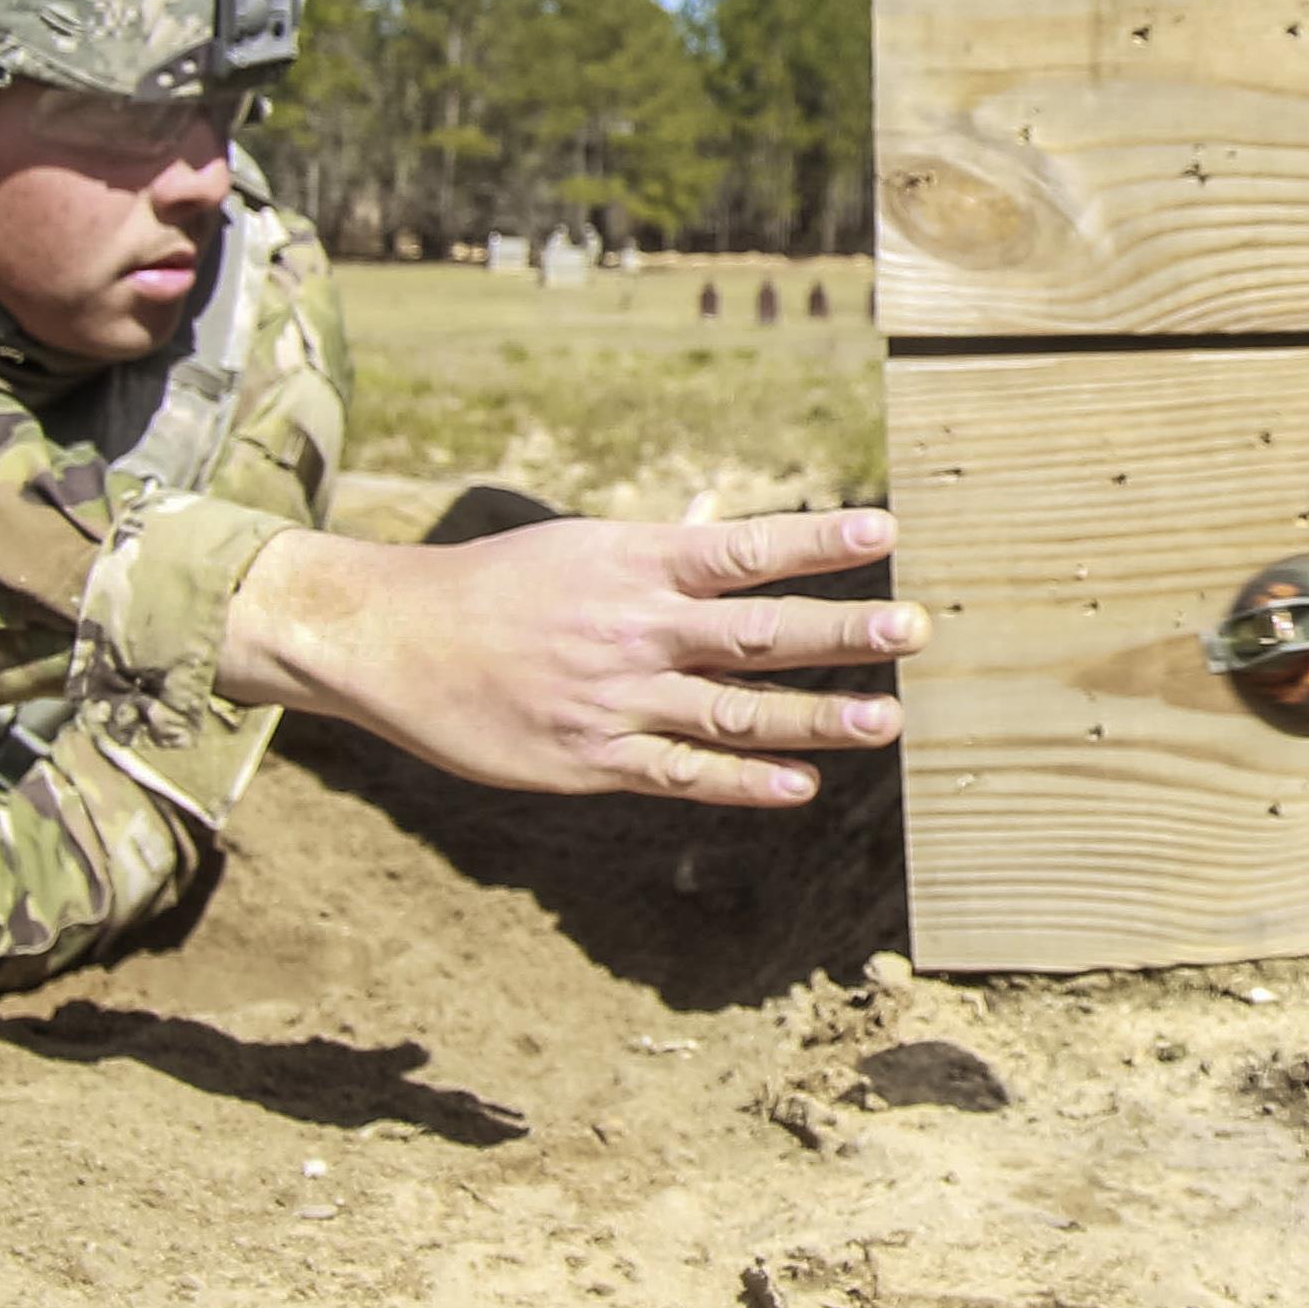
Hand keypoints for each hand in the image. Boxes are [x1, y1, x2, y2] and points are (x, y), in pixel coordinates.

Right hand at [222, 508, 920, 806]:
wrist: (391, 640)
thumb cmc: (493, 587)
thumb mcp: (579, 549)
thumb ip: (660, 549)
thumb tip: (720, 521)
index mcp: (634, 564)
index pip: (745, 547)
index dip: (818, 542)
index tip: (886, 531)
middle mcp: (635, 628)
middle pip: (758, 631)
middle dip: (844, 632)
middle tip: (917, 627)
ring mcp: (617, 698)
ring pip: (734, 712)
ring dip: (816, 717)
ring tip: (888, 717)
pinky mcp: (591, 758)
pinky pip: (681, 774)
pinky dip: (744, 783)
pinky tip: (800, 786)